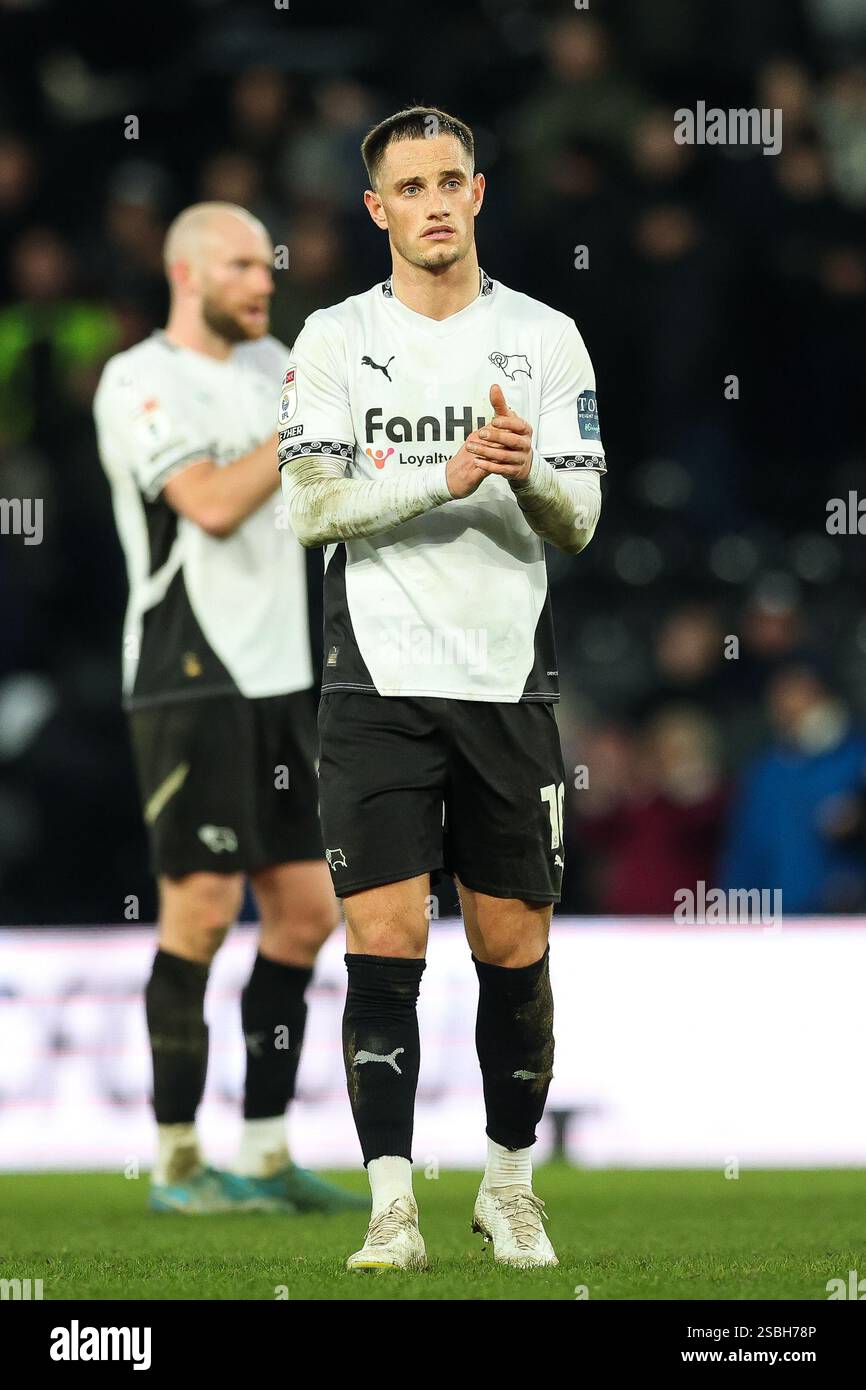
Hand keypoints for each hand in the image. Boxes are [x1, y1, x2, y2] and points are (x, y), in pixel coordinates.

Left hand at [446, 384, 532, 498]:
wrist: (521, 461)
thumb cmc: (512, 435)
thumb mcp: (507, 420)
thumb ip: (500, 404)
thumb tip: (494, 387)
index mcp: (525, 430)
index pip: (519, 426)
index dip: (507, 423)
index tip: (493, 421)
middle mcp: (525, 445)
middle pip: (512, 441)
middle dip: (496, 438)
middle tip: (480, 433)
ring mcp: (520, 459)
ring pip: (504, 456)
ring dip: (486, 452)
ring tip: (471, 447)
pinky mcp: (514, 471)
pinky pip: (501, 470)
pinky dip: (488, 465)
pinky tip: (477, 461)